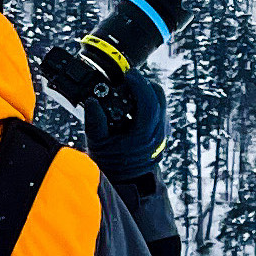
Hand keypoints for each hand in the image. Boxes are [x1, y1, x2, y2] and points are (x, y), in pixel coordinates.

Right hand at [81, 65, 166, 183]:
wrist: (126, 181)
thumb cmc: (112, 164)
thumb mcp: (98, 143)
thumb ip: (94, 121)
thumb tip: (92, 101)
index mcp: (145, 134)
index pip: (149, 101)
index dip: (139, 83)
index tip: (127, 74)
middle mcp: (158, 132)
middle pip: (158, 96)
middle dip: (143, 84)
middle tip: (126, 81)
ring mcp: (163, 131)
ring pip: (160, 101)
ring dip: (145, 92)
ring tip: (127, 92)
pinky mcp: (162, 131)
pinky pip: (159, 109)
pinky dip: (147, 102)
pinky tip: (132, 106)